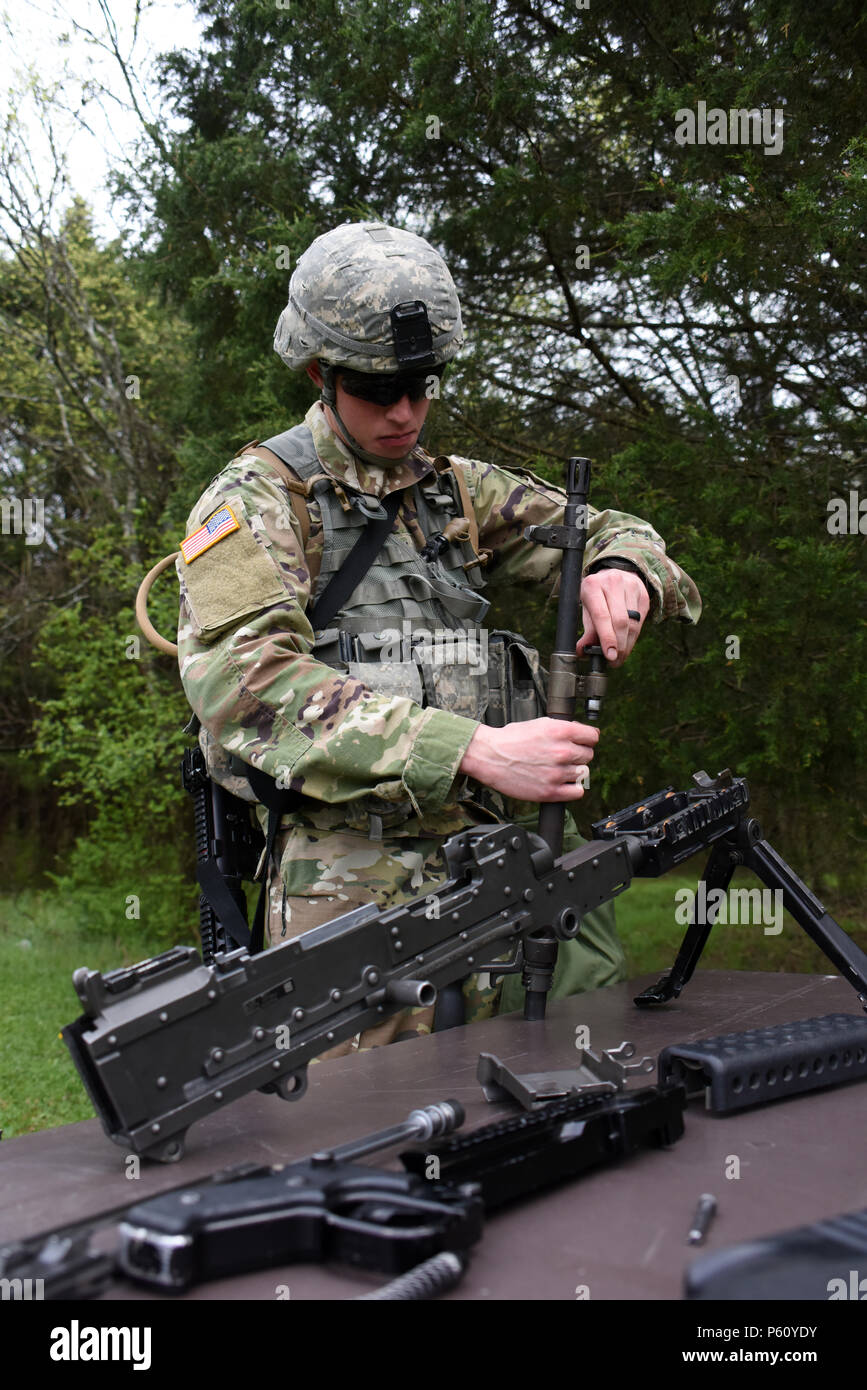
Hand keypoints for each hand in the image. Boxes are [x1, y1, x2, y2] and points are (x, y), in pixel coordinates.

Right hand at [459, 717, 598, 801]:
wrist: (489, 756)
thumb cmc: (510, 740)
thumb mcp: (539, 724)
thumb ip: (563, 728)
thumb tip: (581, 734)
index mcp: (560, 731)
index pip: (592, 736)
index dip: (586, 739)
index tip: (581, 742)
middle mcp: (561, 752)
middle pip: (588, 755)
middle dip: (577, 754)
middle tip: (561, 756)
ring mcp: (557, 773)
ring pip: (583, 773)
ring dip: (572, 771)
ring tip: (555, 768)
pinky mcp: (550, 792)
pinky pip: (577, 791)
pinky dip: (572, 788)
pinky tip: (561, 782)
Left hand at [575, 568, 649, 667]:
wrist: (614, 574)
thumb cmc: (597, 596)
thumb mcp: (587, 608)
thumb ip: (587, 631)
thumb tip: (582, 652)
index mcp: (593, 586)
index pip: (602, 615)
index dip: (607, 638)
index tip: (610, 656)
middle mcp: (613, 583)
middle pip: (620, 621)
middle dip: (619, 646)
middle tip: (615, 661)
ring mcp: (631, 586)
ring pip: (633, 623)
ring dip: (627, 644)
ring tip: (620, 657)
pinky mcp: (644, 594)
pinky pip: (641, 621)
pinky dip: (634, 637)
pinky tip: (627, 644)